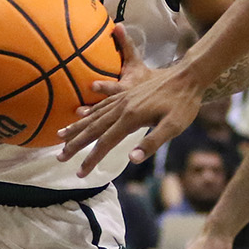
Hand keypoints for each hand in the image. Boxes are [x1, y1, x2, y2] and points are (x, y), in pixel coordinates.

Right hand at [57, 30, 202, 176]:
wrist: (189, 76)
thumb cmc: (184, 104)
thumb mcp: (174, 127)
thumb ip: (152, 142)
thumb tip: (132, 160)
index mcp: (131, 118)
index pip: (105, 143)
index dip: (91, 159)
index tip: (80, 173)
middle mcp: (122, 107)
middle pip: (93, 129)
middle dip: (75, 144)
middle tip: (59, 157)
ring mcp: (122, 99)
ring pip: (93, 115)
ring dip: (76, 127)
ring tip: (59, 136)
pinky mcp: (126, 93)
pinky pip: (101, 104)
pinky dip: (88, 111)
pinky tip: (80, 114)